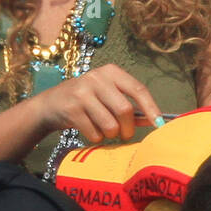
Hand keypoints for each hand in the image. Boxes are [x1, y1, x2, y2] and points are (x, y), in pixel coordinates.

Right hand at [31, 63, 161, 144]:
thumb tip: (154, 120)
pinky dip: (96, 137)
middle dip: (127, 128)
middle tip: (124, 135)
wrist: (50, 104)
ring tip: (103, 130)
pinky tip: (89, 130)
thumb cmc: (85, 101)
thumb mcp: (107, 96)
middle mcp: (96, 78)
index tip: (159, 124)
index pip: (138, 89)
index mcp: (110, 72)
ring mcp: (82, 92)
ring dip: (110, 134)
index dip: (151, 108)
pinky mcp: (71, 109)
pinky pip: (94, 132)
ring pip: (110, 124)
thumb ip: (130, 107)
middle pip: (124, 110)